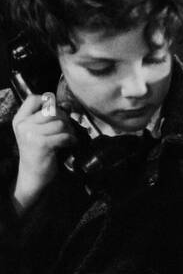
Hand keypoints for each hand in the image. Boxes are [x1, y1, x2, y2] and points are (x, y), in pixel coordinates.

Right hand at [11, 92, 77, 212]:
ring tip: (68, 138)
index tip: (56, 113)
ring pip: (60, 123)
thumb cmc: (39, 151)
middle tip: (67, 129)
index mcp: (20, 119)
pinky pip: (64, 135)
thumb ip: (50, 117)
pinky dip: (72, 140)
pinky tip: (70, 144)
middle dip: (65, 118)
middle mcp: (23, 125)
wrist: (33, 175)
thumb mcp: (39, 131)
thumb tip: (67, 104)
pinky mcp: (42, 144)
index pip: (34, 98)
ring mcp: (31, 135)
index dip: (49, 102)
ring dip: (70, 130)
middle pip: (52, 111)